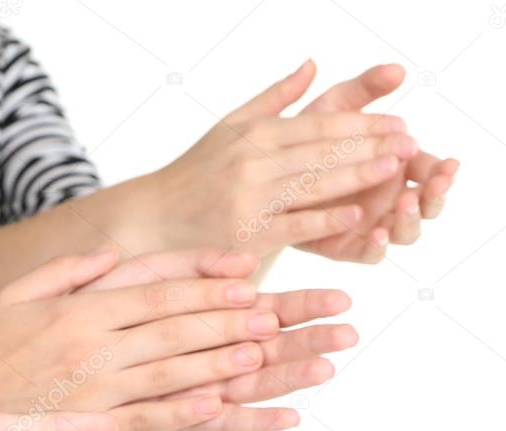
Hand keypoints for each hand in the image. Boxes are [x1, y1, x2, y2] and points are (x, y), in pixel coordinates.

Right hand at [0, 247, 352, 430]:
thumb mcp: (15, 293)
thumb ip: (69, 269)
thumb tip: (116, 252)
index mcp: (81, 309)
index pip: (157, 288)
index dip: (207, 280)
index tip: (250, 274)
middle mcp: (96, 346)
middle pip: (180, 325)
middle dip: (238, 315)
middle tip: (290, 310)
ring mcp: (97, 388)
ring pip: (176, 369)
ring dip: (230, 360)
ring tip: (280, 353)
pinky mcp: (93, 426)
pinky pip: (151, 418)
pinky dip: (190, 411)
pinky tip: (226, 404)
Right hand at [113, 60, 416, 256]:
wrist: (151, 219)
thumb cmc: (192, 177)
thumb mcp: (228, 128)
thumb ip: (273, 99)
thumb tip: (312, 66)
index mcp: (254, 135)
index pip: (318, 126)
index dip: (361, 124)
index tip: (397, 123)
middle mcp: (252, 163)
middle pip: (322, 152)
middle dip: (370, 145)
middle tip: (410, 142)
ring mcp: (249, 198)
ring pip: (313, 183)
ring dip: (358, 175)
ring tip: (395, 167)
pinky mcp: (245, 233)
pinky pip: (293, 225)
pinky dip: (326, 219)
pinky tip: (357, 215)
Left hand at [293, 63, 458, 261]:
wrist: (262, 181)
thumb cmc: (301, 143)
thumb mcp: (330, 111)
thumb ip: (362, 90)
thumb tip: (397, 69)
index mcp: (394, 164)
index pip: (427, 168)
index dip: (439, 168)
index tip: (449, 164)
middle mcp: (388, 196)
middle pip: (425, 202)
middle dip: (435, 194)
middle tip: (437, 184)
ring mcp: (370, 223)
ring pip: (405, 231)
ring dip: (411, 219)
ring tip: (406, 204)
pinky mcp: (346, 246)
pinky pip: (369, 254)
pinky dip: (377, 247)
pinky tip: (378, 236)